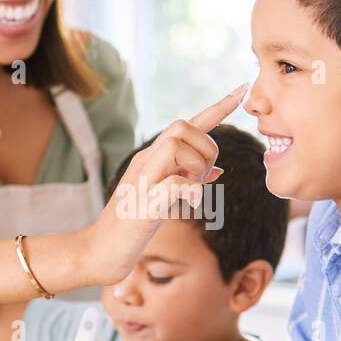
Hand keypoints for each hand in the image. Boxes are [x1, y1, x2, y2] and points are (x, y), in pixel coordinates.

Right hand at [82, 83, 246, 285]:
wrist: (98, 251)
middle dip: (204, 146)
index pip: (187, 124)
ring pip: (175, 146)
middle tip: (202, 177)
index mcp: (153, 159)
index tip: (242, 90)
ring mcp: (142, 181)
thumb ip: (188, 180)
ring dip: (196, 167)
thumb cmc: (131, 226)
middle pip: (180, 126)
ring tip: (191, 190)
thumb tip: (218, 170)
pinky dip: (190, 190)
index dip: (217, 108)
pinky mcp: (143, 205)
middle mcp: (146, 162)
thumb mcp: (164, 198)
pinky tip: (189, 203)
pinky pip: (174, 184)